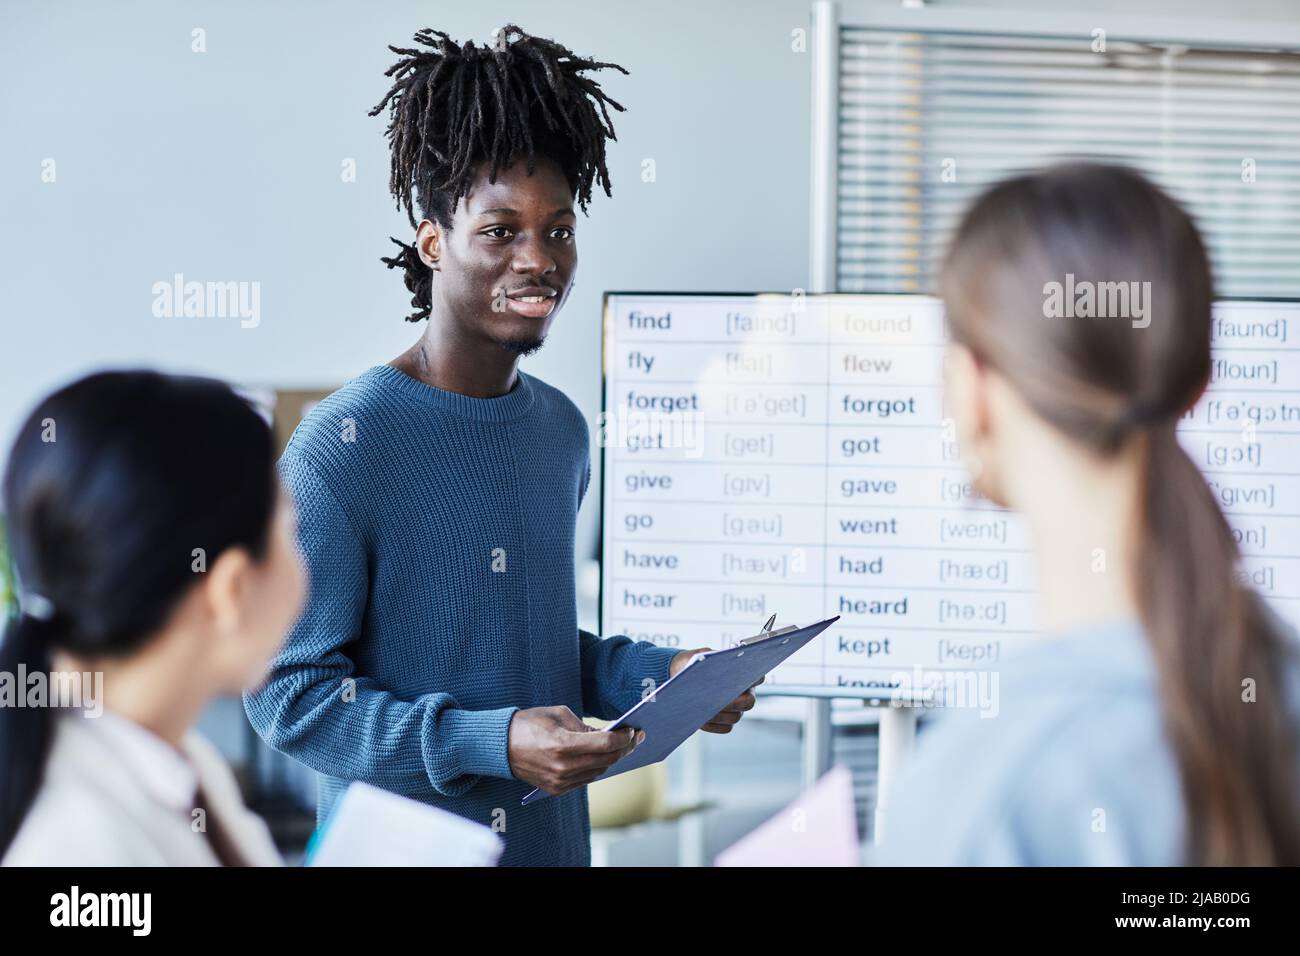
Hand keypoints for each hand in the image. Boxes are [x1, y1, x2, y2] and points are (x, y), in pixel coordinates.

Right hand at [507, 705, 644, 795]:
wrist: (499, 746)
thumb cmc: (528, 724)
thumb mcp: (558, 714)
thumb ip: (585, 726)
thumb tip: (607, 735)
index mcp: (562, 745)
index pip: (604, 744)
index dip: (623, 738)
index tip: (633, 730)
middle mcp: (563, 767)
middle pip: (606, 760)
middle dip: (624, 748)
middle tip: (635, 737)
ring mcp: (559, 782)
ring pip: (599, 772)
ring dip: (612, 759)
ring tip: (622, 746)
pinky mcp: (556, 790)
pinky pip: (586, 779)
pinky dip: (597, 768)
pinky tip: (604, 757)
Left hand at [669, 648, 762, 733]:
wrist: (679, 675)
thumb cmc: (692, 662)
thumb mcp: (700, 655)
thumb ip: (709, 656)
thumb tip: (713, 663)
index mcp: (742, 675)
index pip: (757, 678)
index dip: (755, 679)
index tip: (742, 679)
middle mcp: (743, 694)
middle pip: (749, 702)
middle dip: (736, 702)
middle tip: (721, 699)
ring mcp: (735, 710)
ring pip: (736, 716)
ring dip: (721, 714)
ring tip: (704, 709)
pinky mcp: (725, 722)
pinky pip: (725, 727)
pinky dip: (714, 724)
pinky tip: (701, 718)